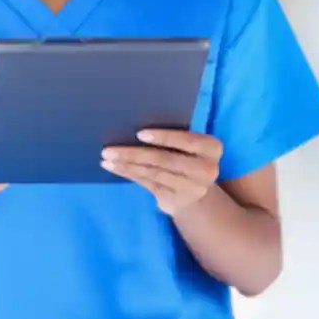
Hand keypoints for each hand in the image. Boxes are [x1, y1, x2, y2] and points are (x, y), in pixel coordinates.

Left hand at [101, 130, 223, 215]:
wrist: (195, 190)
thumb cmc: (186, 154)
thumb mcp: (189, 143)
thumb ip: (174, 134)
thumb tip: (136, 118)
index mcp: (212, 148)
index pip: (188, 140)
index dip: (164, 137)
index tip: (139, 133)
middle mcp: (206, 170)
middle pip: (165, 160)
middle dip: (134, 154)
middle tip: (109, 149)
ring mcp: (191, 188)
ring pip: (153, 173)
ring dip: (126, 165)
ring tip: (106, 158)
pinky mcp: (175, 199)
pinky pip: (147, 183)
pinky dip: (128, 174)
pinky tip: (114, 168)